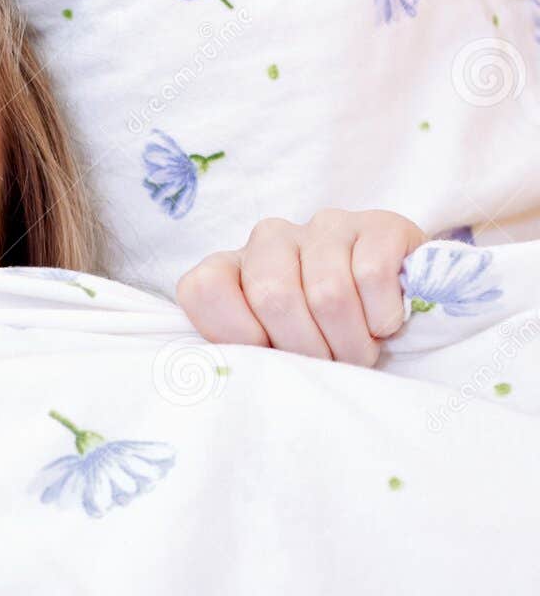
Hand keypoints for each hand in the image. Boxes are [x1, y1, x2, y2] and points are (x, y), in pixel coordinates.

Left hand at [175, 208, 427, 365]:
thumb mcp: (269, 349)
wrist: (392, 311)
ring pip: (328, 292)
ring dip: (350, 341)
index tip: (269, 354)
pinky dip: (381, 316)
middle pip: (273, 297)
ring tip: (357, 351)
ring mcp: (324, 226)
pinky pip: (372, 274)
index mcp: (230, 267)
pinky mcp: (379, 225)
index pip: (203, 289)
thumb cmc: (317, 338)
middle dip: (306, 348)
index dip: (237, 333)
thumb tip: (242, 371)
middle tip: (328, 363)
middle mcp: (269, 238)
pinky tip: (381, 323)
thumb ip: (243, 351)